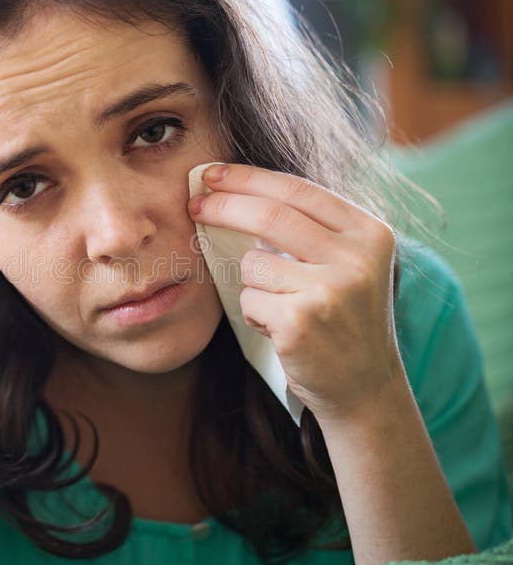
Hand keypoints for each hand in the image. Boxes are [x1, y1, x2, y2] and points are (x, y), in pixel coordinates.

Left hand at [188, 163, 404, 426]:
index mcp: (370, 233)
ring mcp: (330, 290)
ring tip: (281, 306)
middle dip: (223, 205)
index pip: (297, 189)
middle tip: (194, 206)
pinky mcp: (301, 322)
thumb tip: (234, 190)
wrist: (365, 389)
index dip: (248, 178)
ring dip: (252, 284)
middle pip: (269, 215)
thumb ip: (310, 229)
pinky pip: (249, 300)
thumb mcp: (347, 264)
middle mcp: (356, 257)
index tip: (211, 174)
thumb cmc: (345, 321)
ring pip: (252, 263)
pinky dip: (254, 314)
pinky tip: (281, 330)